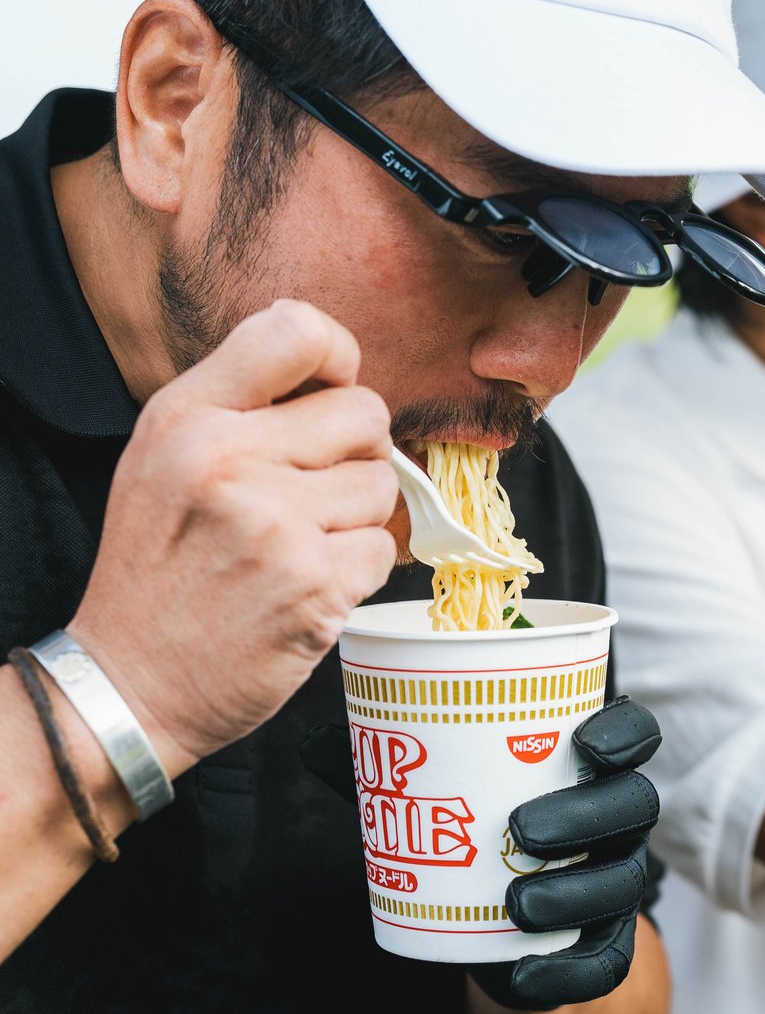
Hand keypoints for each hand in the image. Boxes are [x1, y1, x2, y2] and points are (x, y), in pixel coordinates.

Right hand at [70, 300, 397, 778]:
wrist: (131, 683)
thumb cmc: (159, 567)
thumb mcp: (163, 457)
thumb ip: (238, 403)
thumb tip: (337, 367)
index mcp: (187, 417)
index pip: (296, 330)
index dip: (338, 356)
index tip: (331, 390)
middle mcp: (227, 459)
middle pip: (366, 412)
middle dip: (355, 454)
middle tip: (312, 494)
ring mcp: (274, 524)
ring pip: (383, 483)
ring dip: (357, 518)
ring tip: (300, 546)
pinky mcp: (314, 585)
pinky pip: (383, 549)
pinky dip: (358, 571)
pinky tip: (307, 587)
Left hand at [301, 695, 661, 1008]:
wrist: (505, 937)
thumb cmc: (476, 840)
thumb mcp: (439, 804)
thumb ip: (391, 772)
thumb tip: (313, 739)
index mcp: (591, 769)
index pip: (634, 734)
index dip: (621, 733)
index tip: (579, 739)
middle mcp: (619, 822)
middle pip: (632, 805)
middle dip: (584, 814)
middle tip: (519, 830)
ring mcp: (619, 885)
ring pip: (622, 884)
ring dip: (573, 892)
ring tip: (514, 903)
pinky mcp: (607, 951)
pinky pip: (603, 965)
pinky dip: (563, 973)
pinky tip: (518, 971)